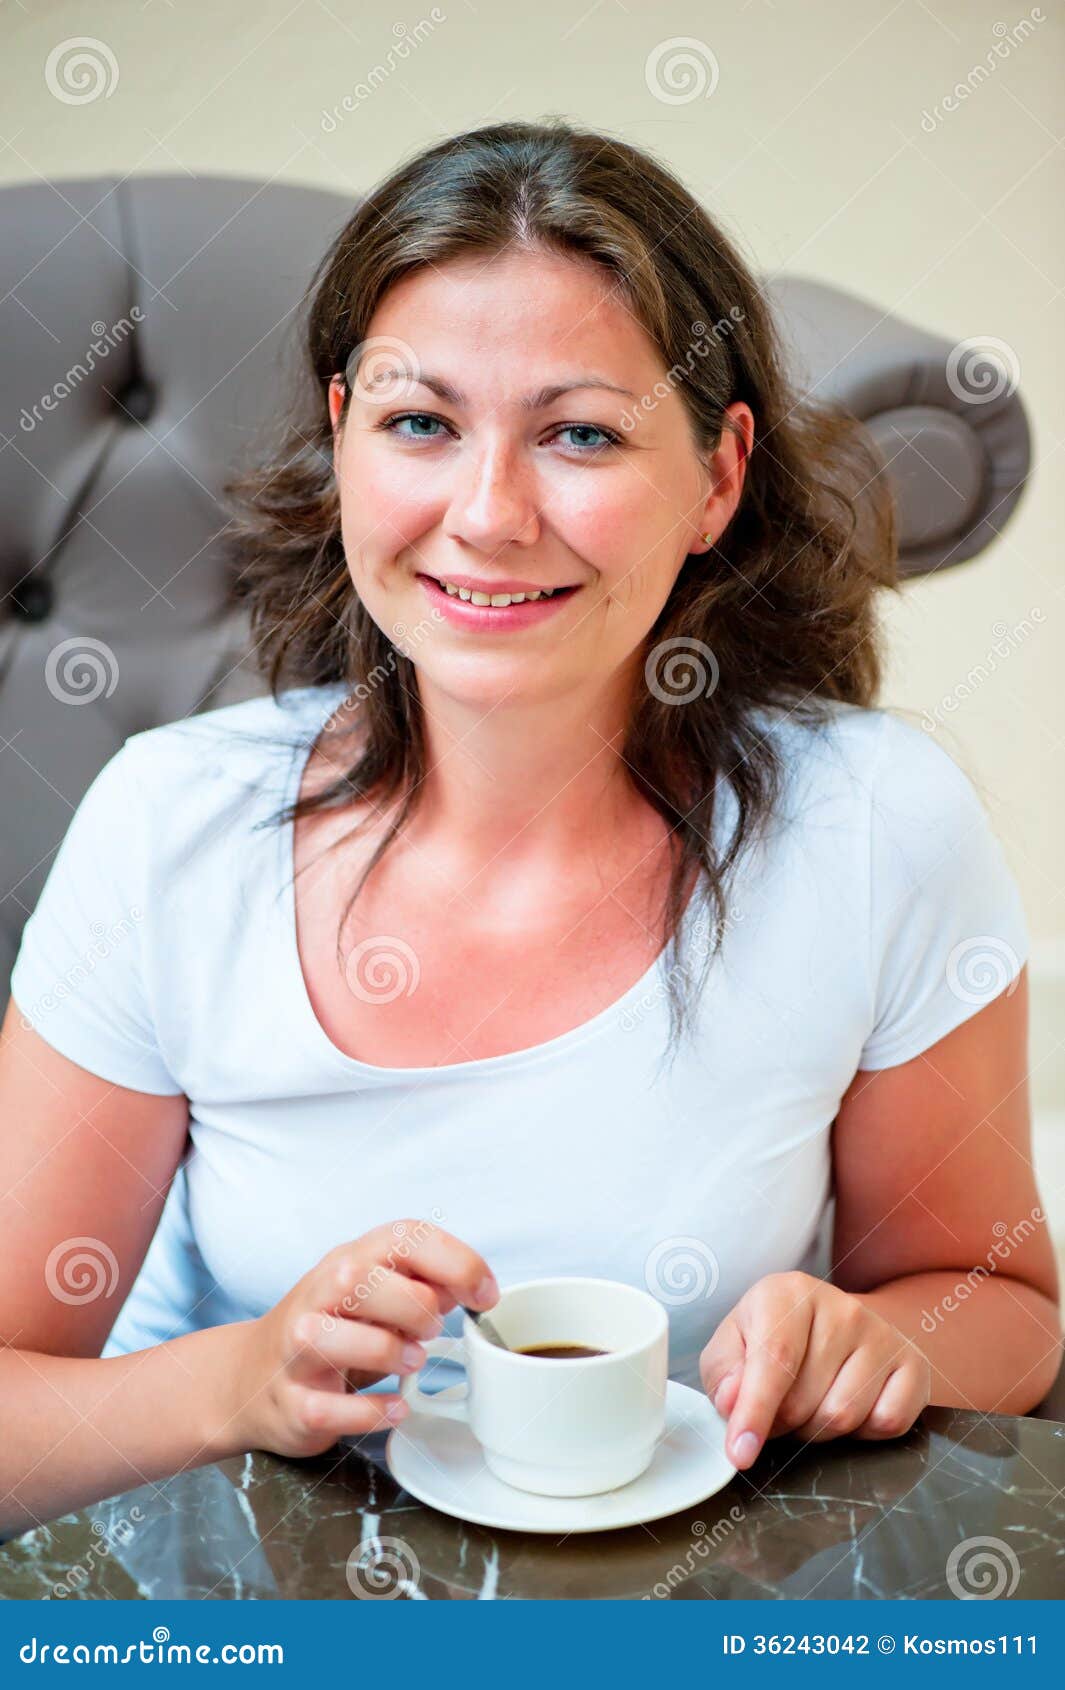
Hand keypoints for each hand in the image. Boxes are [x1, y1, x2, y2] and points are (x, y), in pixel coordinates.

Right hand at [220, 1219, 498, 1458]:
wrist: (250, 1378)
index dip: (454, 1260)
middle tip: (431, 1331)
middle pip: (365, 1281)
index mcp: (350, 1260)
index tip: (484, 1293)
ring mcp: (297, 1349)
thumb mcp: (374, 1295)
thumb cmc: (331, 1330)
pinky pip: (330, 1408)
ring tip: (410, 1363)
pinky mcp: (292, 1401)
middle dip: (416, 1307)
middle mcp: (318, 1296)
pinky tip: (395, 1408)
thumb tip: (472, 1286)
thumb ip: (421, 1285)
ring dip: (389, 1352)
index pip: (403, 1237)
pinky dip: (372, 1412)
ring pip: (337, 1339)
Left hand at [699, 1271, 931, 1469]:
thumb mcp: (735, 1343)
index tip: (740, 1453)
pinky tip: (850, 1405)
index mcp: (788, 1293)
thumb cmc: (776, 1337)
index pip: (773, 1360)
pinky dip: (863, 1433)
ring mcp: (883, 1335)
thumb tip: (733, 1403)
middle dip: (783, 1424)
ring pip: (843, 1417)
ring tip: (811, 1405)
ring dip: (818, 1431)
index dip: (755, 1412)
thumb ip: (723, 1372)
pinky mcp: (914, 1364)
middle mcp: (842, 1307)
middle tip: (779, 1411)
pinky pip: (887, 1423)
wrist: (841, 1325)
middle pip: (805, 1400)